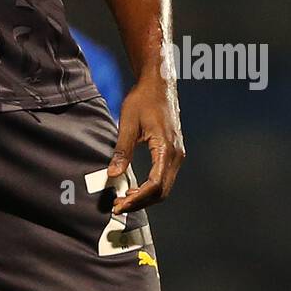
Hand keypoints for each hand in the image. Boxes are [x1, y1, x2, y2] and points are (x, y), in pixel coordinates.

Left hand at [107, 72, 184, 213]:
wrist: (158, 85)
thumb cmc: (143, 100)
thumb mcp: (128, 123)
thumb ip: (122, 151)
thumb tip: (113, 175)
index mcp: (166, 148)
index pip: (155, 184)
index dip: (137, 198)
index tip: (120, 204)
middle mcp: (176, 155)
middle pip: (162, 191)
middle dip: (140, 202)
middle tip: (118, 206)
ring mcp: (177, 154)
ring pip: (165, 187)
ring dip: (146, 196)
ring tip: (124, 199)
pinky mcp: (174, 153)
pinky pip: (165, 177)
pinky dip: (151, 188)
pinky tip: (135, 188)